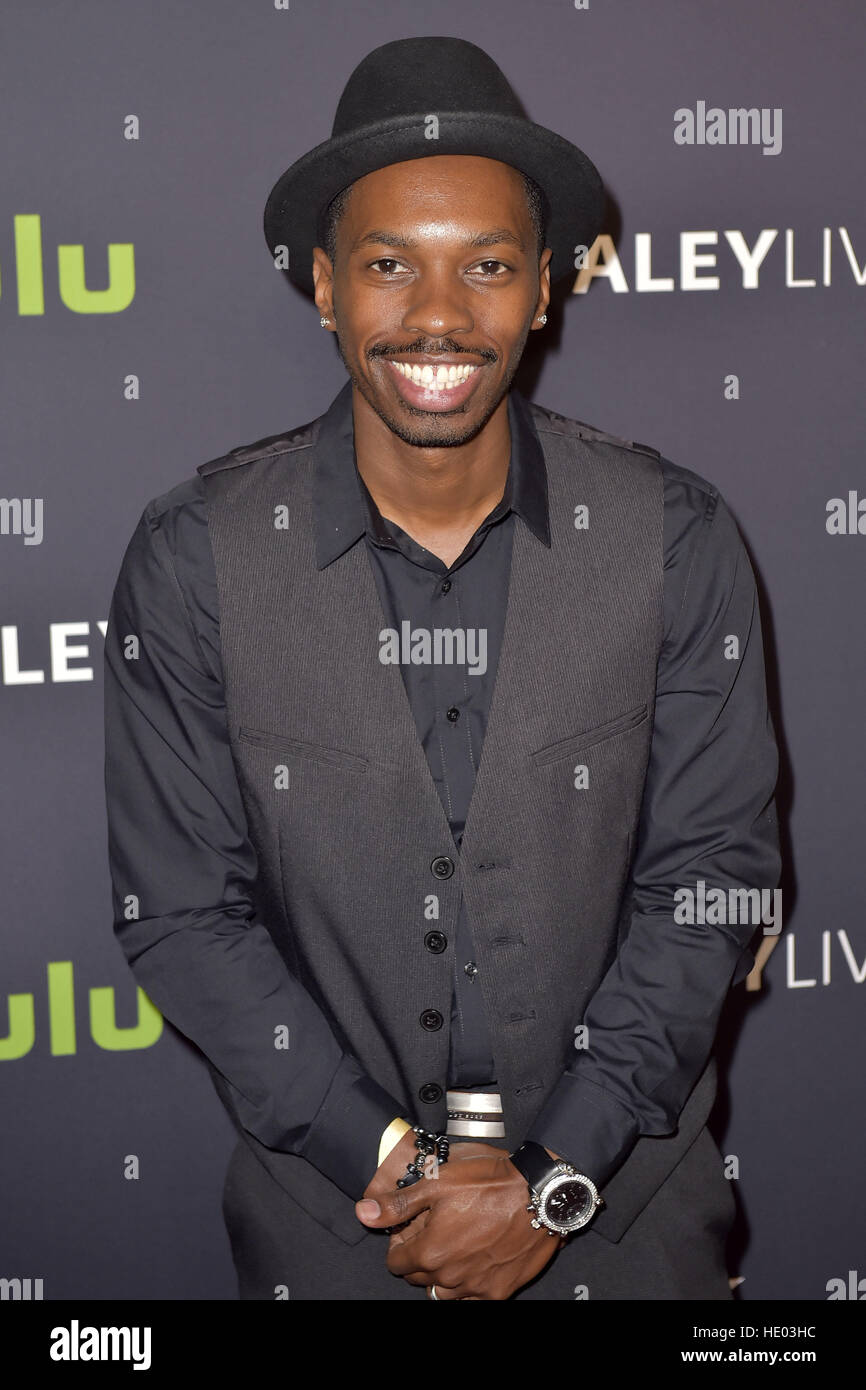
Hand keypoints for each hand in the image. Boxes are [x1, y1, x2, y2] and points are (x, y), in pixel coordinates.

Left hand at [355, 1139, 565, 1299]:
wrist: (541, 1196)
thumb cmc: (491, 1184)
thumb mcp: (438, 1182)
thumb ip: (398, 1203)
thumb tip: (364, 1212)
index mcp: (430, 1252)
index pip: (395, 1263)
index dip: (398, 1243)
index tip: (409, 1228)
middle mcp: (450, 1277)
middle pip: (418, 1278)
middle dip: (418, 1258)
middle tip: (431, 1232)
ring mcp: (475, 1288)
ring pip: (442, 1294)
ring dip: (440, 1275)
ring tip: (451, 1248)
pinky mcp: (498, 1292)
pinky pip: (471, 1300)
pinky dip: (466, 1287)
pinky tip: (472, 1263)